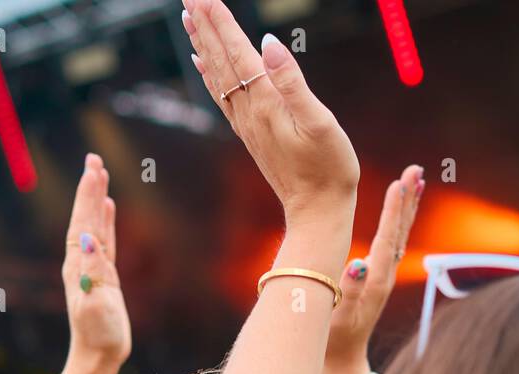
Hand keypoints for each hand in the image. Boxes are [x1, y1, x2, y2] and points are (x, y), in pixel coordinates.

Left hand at [62, 153, 130, 373]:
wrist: (99, 356)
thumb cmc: (97, 334)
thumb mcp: (95, 303)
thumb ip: (93, 271)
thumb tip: (88, 238)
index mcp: (78, 265)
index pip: (82, 222)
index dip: (87, 195)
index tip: (93, 169)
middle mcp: (81, 262)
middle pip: (85, 217)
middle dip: (90, 188)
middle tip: (94, 158)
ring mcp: (92, 268)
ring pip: (95, 224)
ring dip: (96, 199)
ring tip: (100, 173)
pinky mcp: (104, 276)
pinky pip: (105, 241)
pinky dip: (105, 221)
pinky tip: (108, 207)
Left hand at [181, 0, 358, 223]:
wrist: (318, 210)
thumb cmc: (329, 168)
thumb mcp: (319, 122)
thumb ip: (292, 81)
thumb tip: (266, 44)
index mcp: (265, 102)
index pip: (237, 51)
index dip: (220, 20)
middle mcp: (248, 111)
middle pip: (220, 58)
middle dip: (203, 23)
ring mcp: (246, 123)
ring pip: (217, 74)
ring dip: (202, 43)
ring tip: (189, 17)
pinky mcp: (250, 133)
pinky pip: (222, 95)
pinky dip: (209, 73)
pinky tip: (203, 62)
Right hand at [324, 165, 423, 373]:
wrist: (342, 362)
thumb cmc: (332, 341)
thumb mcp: (337, 317)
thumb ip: (348, 291)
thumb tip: (359, 262)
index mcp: (375, 282)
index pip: (388, 239)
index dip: (393, 210)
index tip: (399, 183)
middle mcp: (385, 277)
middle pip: (400, 232)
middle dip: (407, 200)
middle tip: (415, 169)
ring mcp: (383, 278)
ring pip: (399, 236)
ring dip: (406, 207)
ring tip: (414, 180)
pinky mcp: (377, 280)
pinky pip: (392, 243)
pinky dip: (398, 223)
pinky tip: (398, 212)